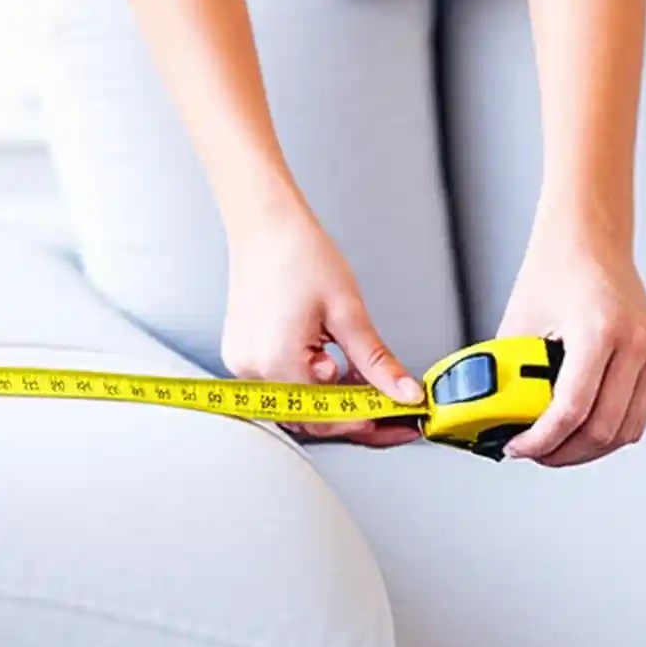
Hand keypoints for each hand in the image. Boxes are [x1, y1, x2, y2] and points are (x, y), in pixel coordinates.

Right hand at [221, 200, 424, 445]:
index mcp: (277, 359)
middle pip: (308, 415)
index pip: (326, 414)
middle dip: (349, 412)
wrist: (265, 227)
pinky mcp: (241, 354)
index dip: (363, 420)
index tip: (393, 418)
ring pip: (295, 402)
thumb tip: (404, 392)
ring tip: (360, 379)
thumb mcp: (348, 312)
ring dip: (329, 398)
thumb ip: (376, 361)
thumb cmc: (299, 256)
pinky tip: (332, 367)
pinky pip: (280, 383)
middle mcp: (252, 367)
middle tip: (386, 404)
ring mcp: (242, 362)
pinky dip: (308, 383)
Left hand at [497, 207, 645, 465]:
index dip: (541, 440)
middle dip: (563, 453)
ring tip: (551, 447)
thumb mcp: (518, 323)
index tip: (517, 447)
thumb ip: (510, 369)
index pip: (572, 410)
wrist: (588, 240)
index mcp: (598, 333)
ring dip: (587, 449)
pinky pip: (636, 413)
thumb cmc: (552, 272)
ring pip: (626, 430)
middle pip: (604, 430)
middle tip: (531, 453)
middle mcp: (635, 345)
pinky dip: (606, 431)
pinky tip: (576, 431)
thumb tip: (491, 413)